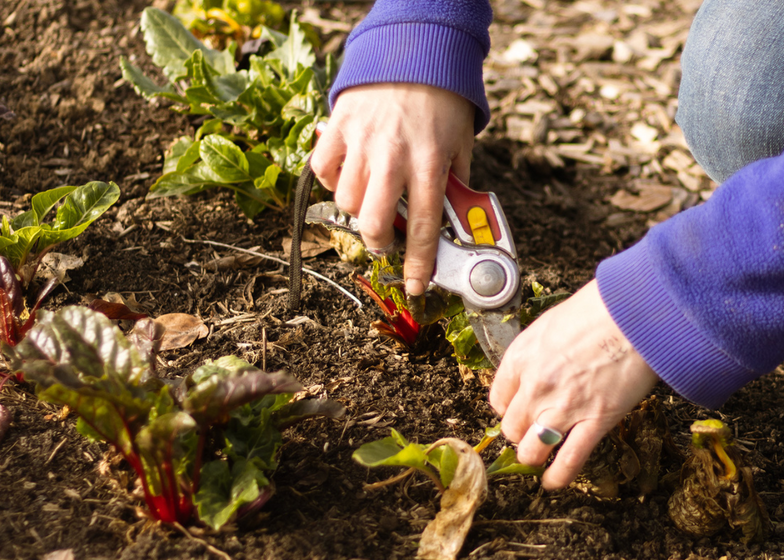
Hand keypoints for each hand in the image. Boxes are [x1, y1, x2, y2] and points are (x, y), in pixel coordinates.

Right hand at [311, 83, 475, 295]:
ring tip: (371, 200)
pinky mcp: (339, 127)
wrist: (416, 50)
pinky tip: (347, 176)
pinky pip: (323, 168)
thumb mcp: (461, 144)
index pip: (424, 228)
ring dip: (358, 211)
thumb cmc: (442, 100)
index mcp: (429, 164)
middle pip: (375, 223)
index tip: (417, 286)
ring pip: (347, 201)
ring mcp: (362, 142)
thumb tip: (453, 219)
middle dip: (380, 243)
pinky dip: (331, 179)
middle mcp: (394, 157)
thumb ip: (455, 182)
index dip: (419, 264)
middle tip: (386, 241)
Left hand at [489, 280, 659, 489]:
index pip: (498, 400)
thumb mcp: (551, 324)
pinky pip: (568, 461)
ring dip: (533, 456)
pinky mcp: (595, 422)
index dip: (508, 409)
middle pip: (512, 428)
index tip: (519, 410)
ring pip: (531, 451)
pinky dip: (558, 477)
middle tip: (533, 430)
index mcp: (521, 359)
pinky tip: (553, 482)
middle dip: (521, 433)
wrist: (635, 314)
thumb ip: (536, 351)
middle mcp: (535, 387)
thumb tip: (536, 368)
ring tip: (540, 456)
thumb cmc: (598, 310)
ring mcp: (563, 408)